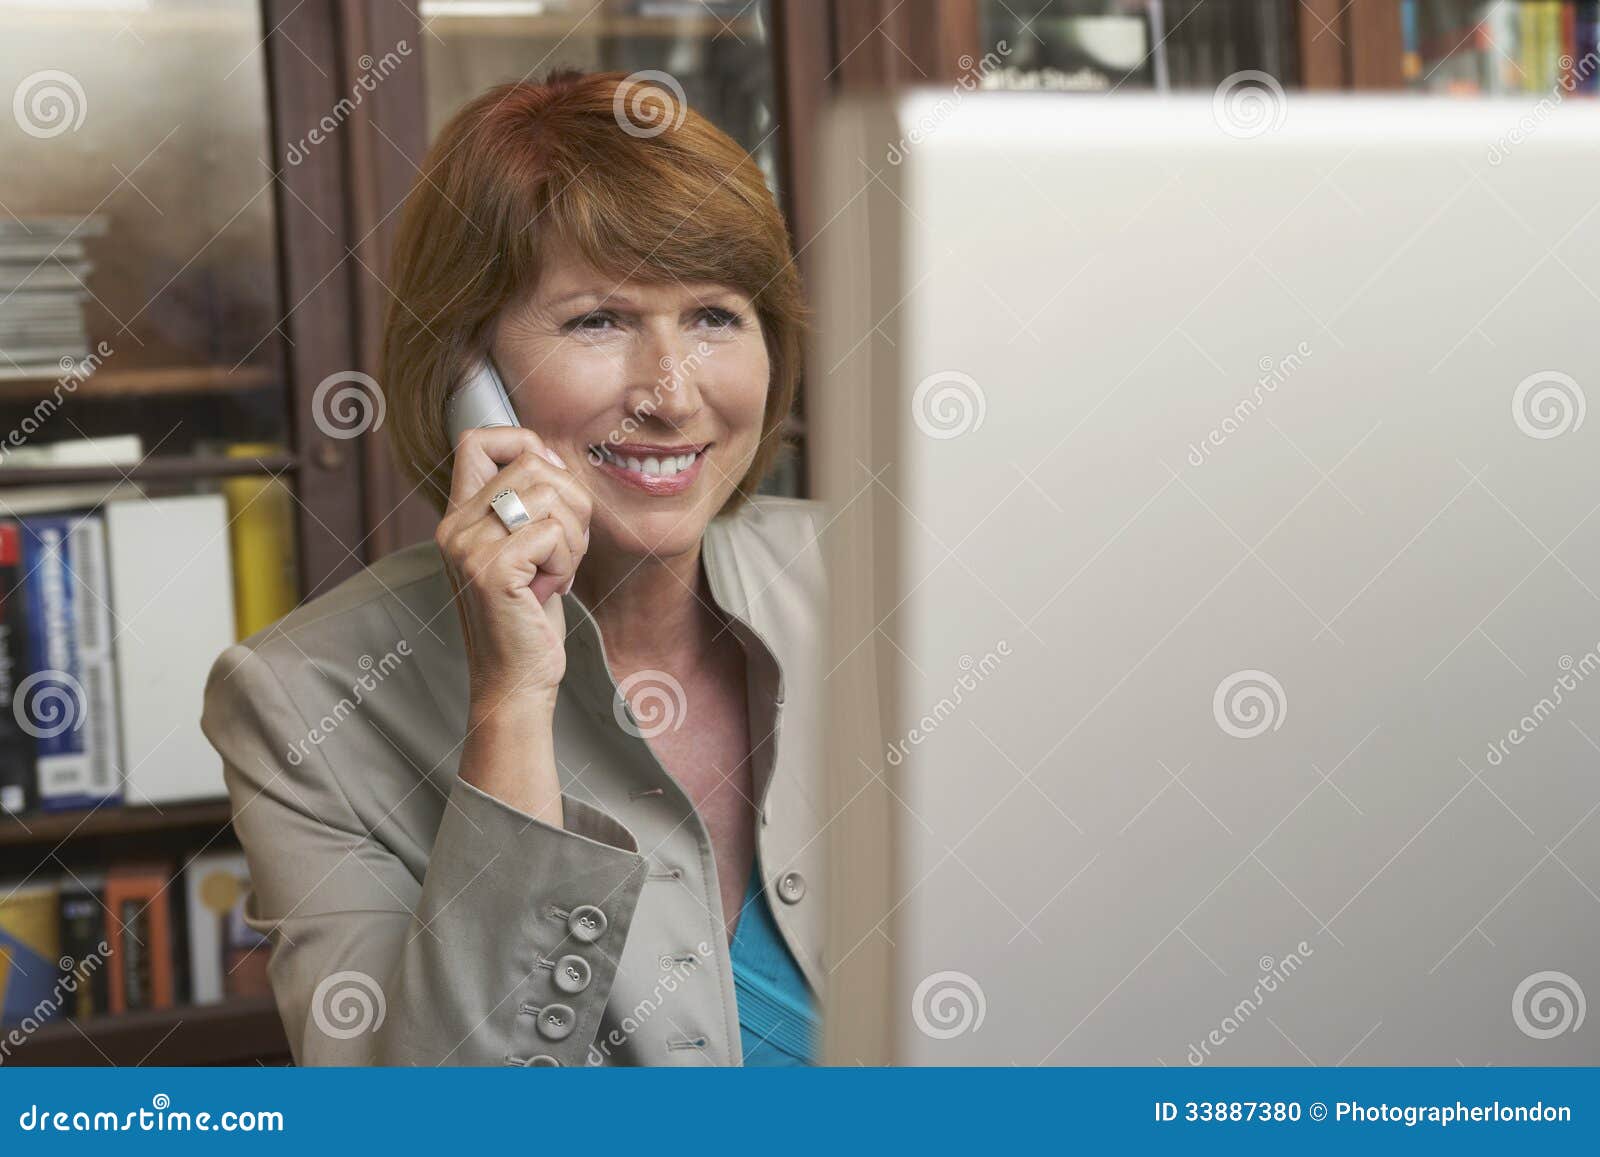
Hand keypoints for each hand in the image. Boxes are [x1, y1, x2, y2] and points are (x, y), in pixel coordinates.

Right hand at [436, 426, 592, 713]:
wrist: (515, 681)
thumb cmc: (528, 615)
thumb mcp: (525, 549)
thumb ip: (527, 504)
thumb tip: (550, 455)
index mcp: (459, 516)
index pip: (477, 439)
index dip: (524, 443)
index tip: (551, 485)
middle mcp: (455, 526)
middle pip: (533, 463)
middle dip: (572, 502)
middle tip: (564, 548)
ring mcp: (469, 547)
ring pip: (551, 495)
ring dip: (574, 537)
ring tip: (556, 572)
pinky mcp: (492, 570)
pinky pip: (555, 532)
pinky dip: (569, 561)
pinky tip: (551, 590)